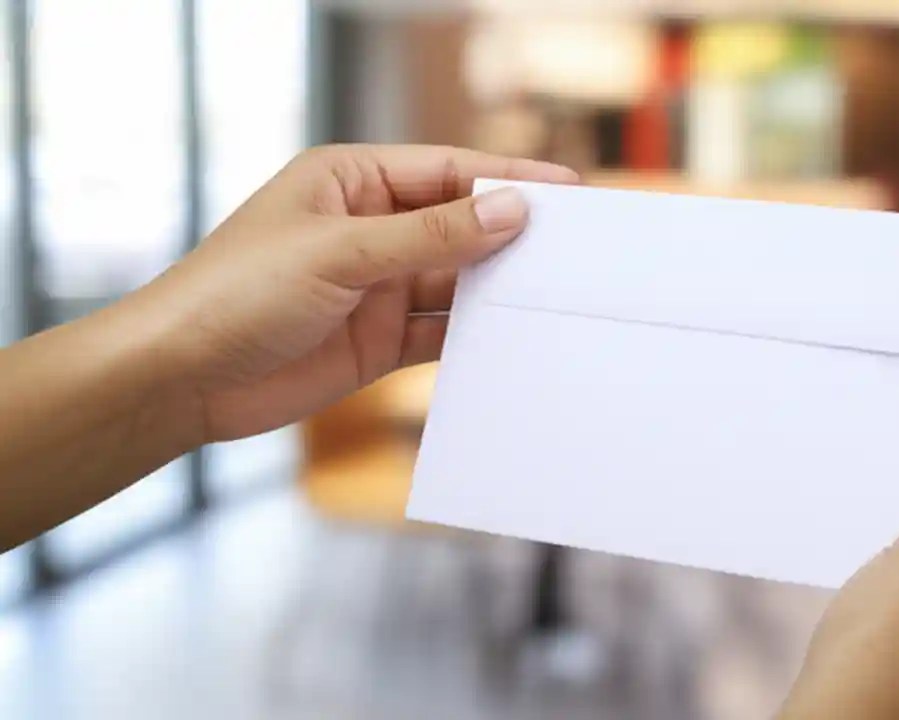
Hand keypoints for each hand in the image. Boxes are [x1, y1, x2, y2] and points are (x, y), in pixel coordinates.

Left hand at [136, 144, 576, 442]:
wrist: (181, 378)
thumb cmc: (237, 292)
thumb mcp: (340, 252)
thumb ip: (431, 235)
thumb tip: (509, 210)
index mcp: (351, 181)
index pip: (446, 172)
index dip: (506, 181)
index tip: (566, 191)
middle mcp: (368, 229)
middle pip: (458, 226)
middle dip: (509, 237)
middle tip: (573, 249)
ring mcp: (375, 287)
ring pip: (455, 282)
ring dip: (496, 290)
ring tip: (554, 297)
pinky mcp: (377, 341)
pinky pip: (439, 332)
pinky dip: (473, 336)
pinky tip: (510, 339)